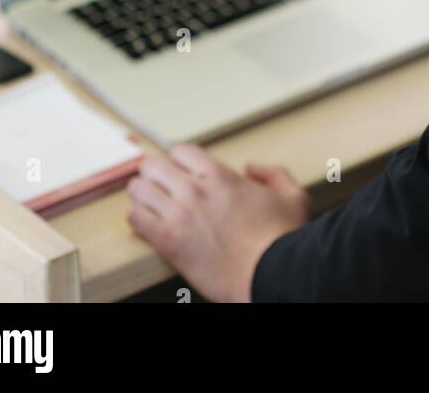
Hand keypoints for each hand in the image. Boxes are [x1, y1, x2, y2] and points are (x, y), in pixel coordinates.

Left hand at [127, 144, 310, 302]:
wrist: (271, 277)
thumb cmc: (283, 241)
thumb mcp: (293, 197)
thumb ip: (274, 174)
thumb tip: (251, 168)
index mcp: (221, 176)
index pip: (181, 152)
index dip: (179, 160)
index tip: (180, 170)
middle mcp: (196, 190)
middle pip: (154, 166)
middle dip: (154, 173)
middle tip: (157, 184)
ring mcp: (179, 215)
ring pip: (139, 189)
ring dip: (142, 193)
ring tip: (147, 202)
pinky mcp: (169, 242)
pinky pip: (136, 219)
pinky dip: (136, 218)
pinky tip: (145, 223)